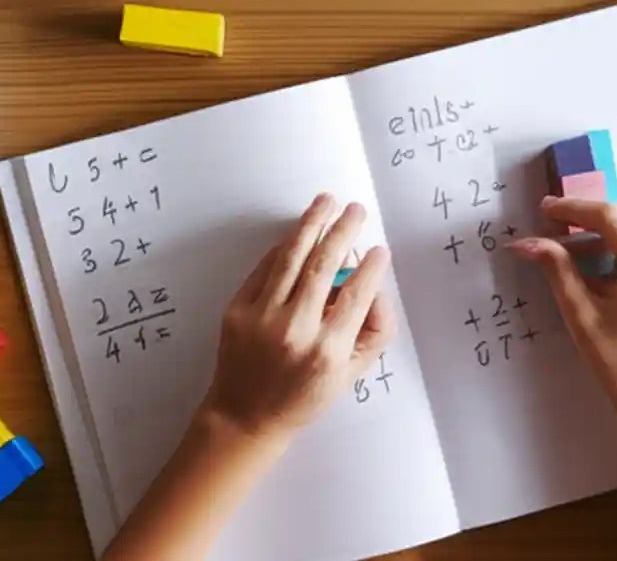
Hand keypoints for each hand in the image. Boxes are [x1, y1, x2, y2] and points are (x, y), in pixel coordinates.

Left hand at [202, 194, 396, 440]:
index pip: (357, 296)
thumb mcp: (350, 375)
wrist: (245, 415)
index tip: (379, 248)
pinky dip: (284, 247)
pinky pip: (265, 268)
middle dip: (343, 231)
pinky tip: (299, 231)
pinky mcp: (237, 310)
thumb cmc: (303, 396)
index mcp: (328, 351)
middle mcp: (295, 330)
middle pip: (325, 267)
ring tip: (327, 201)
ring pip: (292, 258)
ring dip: (312, 224)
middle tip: (356, 210)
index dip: (371, 268)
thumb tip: (375, 283)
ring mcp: (262, 317)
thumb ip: (373, 332)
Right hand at [510, 196, 616, 418]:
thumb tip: (527, 242)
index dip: (573, 208)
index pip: (610, 217)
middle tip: (546, 227)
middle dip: (583, 221)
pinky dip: (612, 253)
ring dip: (596, 238)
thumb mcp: (581, 313)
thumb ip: (557, 270)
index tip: (543, 210)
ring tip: (561, 253)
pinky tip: (588, 269)